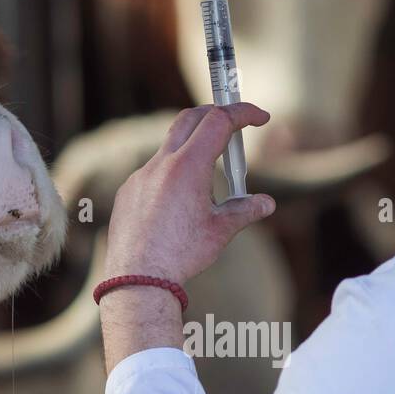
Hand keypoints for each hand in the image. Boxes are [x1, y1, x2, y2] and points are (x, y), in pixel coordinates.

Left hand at [103, 103, 275, 286]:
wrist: (138, 279)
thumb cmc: (181, 255)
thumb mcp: (220, 231)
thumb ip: (244, 210)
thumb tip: (266, 204)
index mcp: (188, 167)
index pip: (219, 121)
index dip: (243, 114)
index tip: (259, 117)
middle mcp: (161, 164)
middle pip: (190, 120)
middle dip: (215, 115)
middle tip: (234, 125)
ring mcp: (141, 176)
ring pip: (170, 148)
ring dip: (193, 150)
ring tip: (209, 179)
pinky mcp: (128, 192)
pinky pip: (153, 172)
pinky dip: (172, 175)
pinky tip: (179, 204)